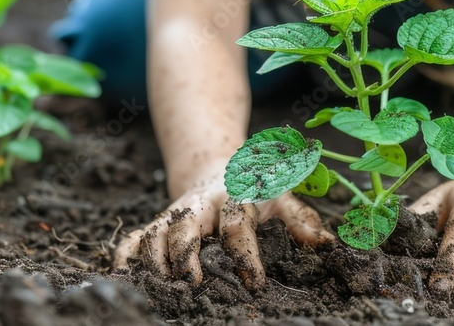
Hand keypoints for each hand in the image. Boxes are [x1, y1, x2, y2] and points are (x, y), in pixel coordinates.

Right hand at [112, 163, 334, 288]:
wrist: (220, 167)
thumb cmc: (258, 187)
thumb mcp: (284, 196)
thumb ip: (302, 221)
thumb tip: (327, 245)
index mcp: (234, 197)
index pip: (238, 225)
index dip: (245, 255)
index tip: (253, 285)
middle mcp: (200, 204)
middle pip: (183, 224)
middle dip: (184, 253)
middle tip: (193, 283)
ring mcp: (175, 214)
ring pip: (154, 233)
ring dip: (154, 260)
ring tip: (163, 287)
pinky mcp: (158, 223)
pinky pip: (134, 238)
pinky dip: (126, 256)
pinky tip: (126, 277)